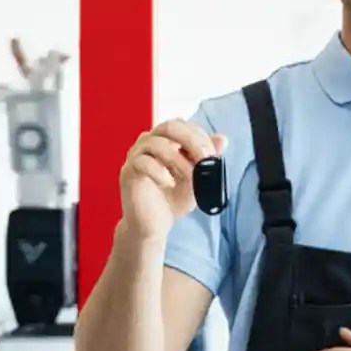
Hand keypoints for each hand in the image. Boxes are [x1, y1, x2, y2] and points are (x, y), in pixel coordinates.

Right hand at [118, 118, 226, 239]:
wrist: (153, 226)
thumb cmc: (172, 200)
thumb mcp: (197, 178)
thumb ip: (207, 159)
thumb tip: (222, 138)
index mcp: (166, 140)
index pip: (183, 125)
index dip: (200, 137)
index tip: (213, 155)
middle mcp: (150, 143)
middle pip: (169, 126)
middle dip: (191, 141)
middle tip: (204, 159)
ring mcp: (137, 155)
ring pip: (156, 143)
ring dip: (178, 160)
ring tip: (190, 177)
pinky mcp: (128, 171)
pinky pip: (142, 161)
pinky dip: (160, 172)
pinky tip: (169, 184)